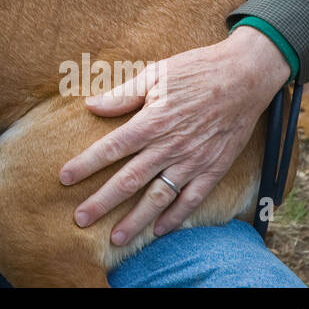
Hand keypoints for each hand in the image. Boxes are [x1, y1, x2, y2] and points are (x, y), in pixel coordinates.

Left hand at [58, 25, 290, 246]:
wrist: (244, 77)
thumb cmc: (196, 70)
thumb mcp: (155, 74)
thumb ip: (123, 95)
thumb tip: (91, 105)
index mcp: (151, 121)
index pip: (111, 148)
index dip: (86, 164)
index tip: (64, 178)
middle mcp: (169, 146)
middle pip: (129, 180)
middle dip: (102, 202)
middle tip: (80, 219)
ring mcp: (192, 161)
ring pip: (158, 197)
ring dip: (136, 220)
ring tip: (116, 238)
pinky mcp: (213, 169)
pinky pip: (191, 199)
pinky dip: (175, 218)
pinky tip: (158, 231)